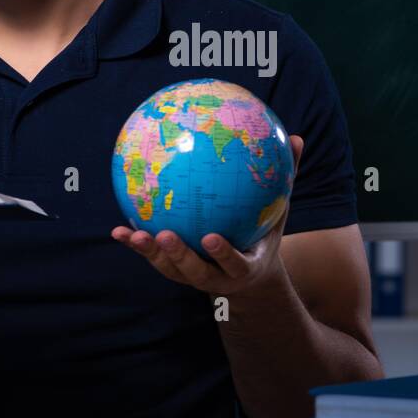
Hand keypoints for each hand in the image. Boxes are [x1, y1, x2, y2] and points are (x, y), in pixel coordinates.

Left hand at [111, 134, 303, 296]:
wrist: (250, 279)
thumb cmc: (264, 233)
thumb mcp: (279, 211)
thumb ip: (287, 179)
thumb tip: (299, 138)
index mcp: (245, 267)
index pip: (235, 264)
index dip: (223, 254)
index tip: (211, 238)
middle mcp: (218, 278)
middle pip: (196, 272)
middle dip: (180, 257)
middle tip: (165, 235)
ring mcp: (194, 277)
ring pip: (171, 270)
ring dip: (151, 253)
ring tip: (135, 233)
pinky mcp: (175, 271)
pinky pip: (153, 259)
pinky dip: (136, 246)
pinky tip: (118, 230)